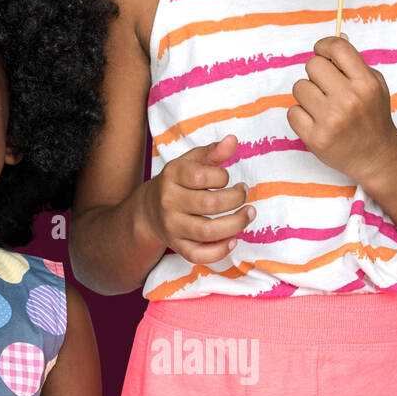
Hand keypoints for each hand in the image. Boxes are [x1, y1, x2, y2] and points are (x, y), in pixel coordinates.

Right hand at [141, 134, 253, 263]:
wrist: (148, 210)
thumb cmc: (177, 183)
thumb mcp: (190, 162)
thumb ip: (213, 152)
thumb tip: (233, 140)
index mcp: (172, 176)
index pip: (202, 176)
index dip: (224, 177)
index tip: (227, 179)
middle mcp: (169, 202)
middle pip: (210, 204)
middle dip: (237, 199)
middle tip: (243, 194)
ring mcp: (172, 226)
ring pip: (208, 232)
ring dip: (236, 224)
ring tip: (248, 214)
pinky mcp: (177, 246)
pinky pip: (199, 255)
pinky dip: (220, 251)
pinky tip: (233, 240)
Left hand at [288, 36, 396, 184]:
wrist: (376, 156)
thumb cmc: (372, 117)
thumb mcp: (374, 86)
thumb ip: (353, 64)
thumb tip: (333, 39)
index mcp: (366, 83)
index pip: (337, 48)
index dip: (323, 46)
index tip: (321, 53)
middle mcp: (349, 99)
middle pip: (313, 65)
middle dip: (316, 73)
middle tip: (325, 87)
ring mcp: (331, 120)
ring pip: (299, 87)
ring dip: (307, 95)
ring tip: (322, 107)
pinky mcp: (315, 138)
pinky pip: (292, 112)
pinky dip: (300, 115)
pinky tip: (316, 122)